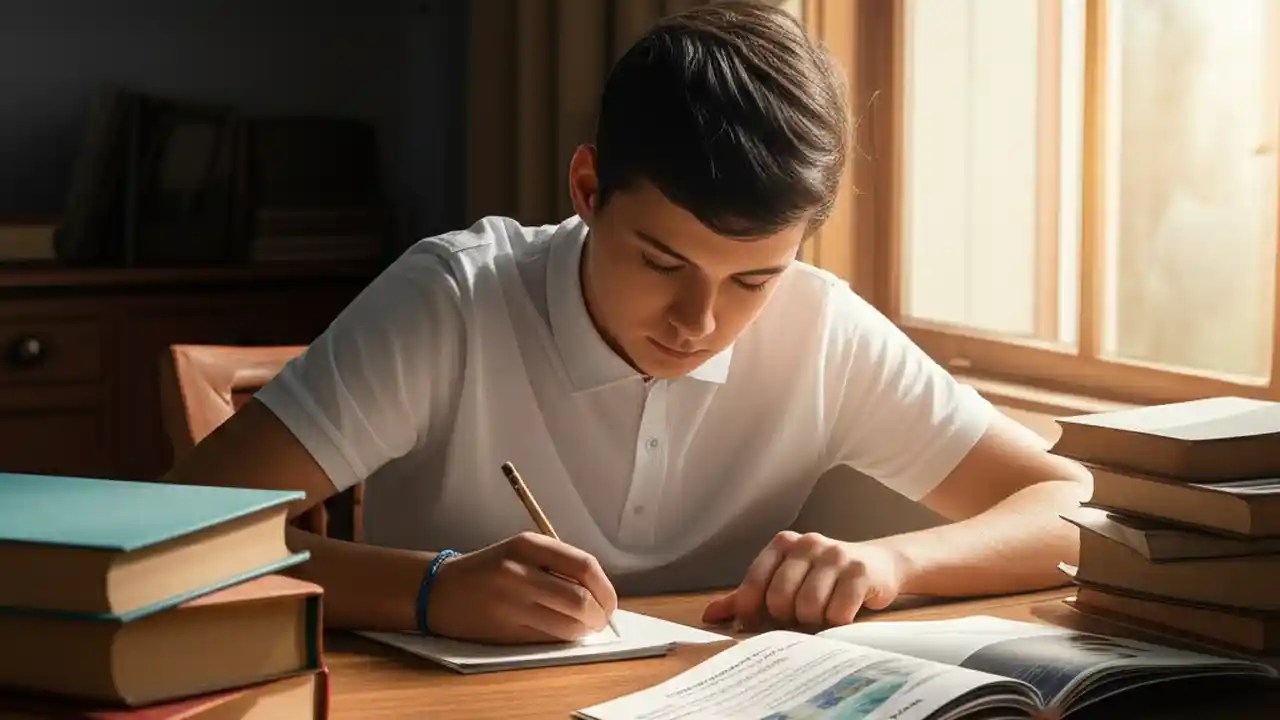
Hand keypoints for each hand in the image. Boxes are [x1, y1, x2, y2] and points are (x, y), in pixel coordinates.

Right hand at [427, 532, 617, 643]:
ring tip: (585, 627)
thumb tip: (599, 590)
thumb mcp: (520, 551)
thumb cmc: (488, 569)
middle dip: (600, 615)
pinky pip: (548, 638)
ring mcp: (512, 603)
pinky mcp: (505, 630)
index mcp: (528, 545)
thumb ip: (557, 564)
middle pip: (581, 599)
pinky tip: (563, 632)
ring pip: (568, 624)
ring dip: (585, 630)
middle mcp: (520, 572)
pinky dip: (564, 638)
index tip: (609, 600)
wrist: (439, 589)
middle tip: (601, 620)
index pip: (585, 566)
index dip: (605, 588)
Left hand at [702, 531, 906, 629]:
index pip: (754, 581)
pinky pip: (838, 612)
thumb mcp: (783, 580)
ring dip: (813, 622)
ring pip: (808, 606)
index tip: (759, 623)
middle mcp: (807, 543)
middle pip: (780, 598)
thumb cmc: (822, 578)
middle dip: (788, 618)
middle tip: (799, 619)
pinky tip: (842, 615)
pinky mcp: (861, 572)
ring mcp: (835, 555)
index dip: (753, 610)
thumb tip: (708, 616)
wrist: (879, 565)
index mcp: (783, 543)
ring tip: (821, 616)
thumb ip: (746, 597)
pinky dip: (836, 623)